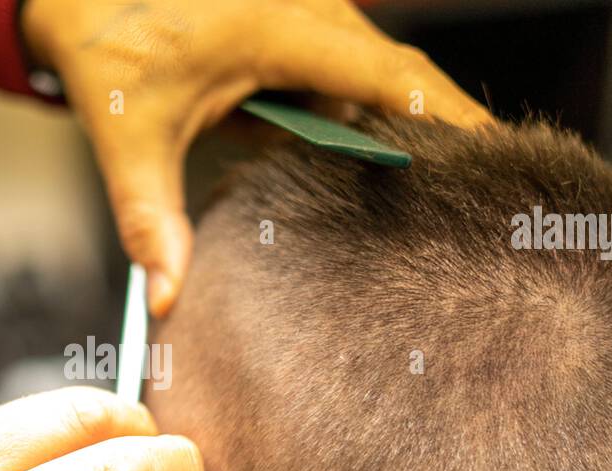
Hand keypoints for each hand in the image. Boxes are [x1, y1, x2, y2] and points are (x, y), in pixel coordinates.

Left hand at [22, 0, 491, 315]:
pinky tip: (352, 180)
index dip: (458, 126)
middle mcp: (312, 16)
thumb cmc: (106, 41)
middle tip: (471, 216)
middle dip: (433, 147)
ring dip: (389, 140)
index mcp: (287, 28)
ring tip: (425, 211)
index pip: (400, 80)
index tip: (505, 170)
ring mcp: (305, 20)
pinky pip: (341, 81)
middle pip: (401, 86)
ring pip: (372, 84)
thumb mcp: (129, 132)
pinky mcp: (291, 34)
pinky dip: (348, 126)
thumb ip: (150, 218)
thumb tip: (166, 302)